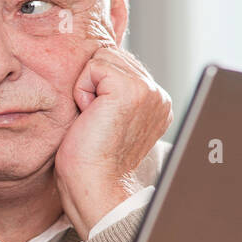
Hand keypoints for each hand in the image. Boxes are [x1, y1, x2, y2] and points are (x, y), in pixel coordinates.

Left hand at [55, 45, 171, 238]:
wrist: (94, 186)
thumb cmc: (91, 160)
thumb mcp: (106, 117)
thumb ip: (112, 89)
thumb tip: (99, 59)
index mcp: (156, 102)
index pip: (118, 64)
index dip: (97, 87)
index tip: (99, 121)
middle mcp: (158, 95)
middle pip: (110, 55)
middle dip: (93, 85)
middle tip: (95, 121)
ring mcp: (149, 91)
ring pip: (102, 57)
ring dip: (87, 88)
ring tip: (94, 119)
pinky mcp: (131, 89)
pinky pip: (94, 66)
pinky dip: (82, 90)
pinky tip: (90, 116)